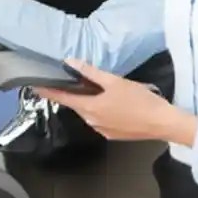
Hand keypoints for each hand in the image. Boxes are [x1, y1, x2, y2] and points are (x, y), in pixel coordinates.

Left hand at [36, 60, 197, 145]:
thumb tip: (69, 62)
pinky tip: (113, 104)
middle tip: (76, 79)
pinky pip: (101, 120)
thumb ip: (90, 72)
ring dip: (90, 102)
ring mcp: (102, 130)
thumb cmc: (139, 100)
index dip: (47, 91)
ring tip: (101, 89)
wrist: (163, 123)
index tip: (34, 86)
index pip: (61, 98)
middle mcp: (91, 122)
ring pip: (89, 112)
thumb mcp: (114, 81)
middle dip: (74, 93)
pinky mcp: (113, 135)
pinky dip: (101, 110)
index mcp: (89, 108)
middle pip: (76, 105)